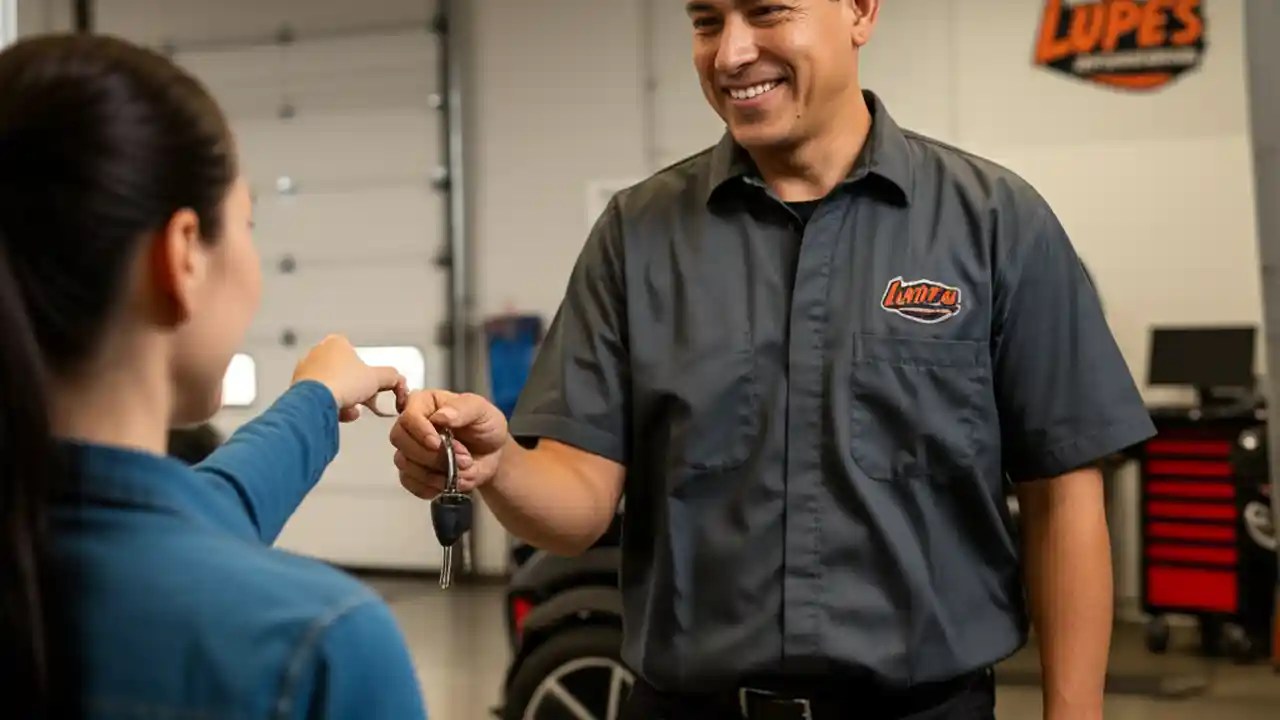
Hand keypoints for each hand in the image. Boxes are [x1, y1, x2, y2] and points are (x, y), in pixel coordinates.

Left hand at [291, 334, 407, 422]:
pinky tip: (339, 413)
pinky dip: (330, 405)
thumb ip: (390, 376)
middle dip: (354, 387)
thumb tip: (396, 379)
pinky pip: (318, 397)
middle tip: (362, 396)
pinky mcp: (297, 388)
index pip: (355, 353)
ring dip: (343, 397)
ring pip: (331, 385)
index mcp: (335, 343)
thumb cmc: (339, 383)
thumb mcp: (377, 378)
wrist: (314, 402)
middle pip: (343, 371)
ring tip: (351, 407)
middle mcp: (317, 353)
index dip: (364, 369)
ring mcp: (305, 371)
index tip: (370, 381)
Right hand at [390, 390, 507, 498]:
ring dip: (434, 472)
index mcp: (424, 403)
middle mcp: (412, 424)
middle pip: (400, 440)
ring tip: (460, 470)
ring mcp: (409, 449)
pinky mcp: (412, 471)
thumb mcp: (482, 410)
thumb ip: (463, 409)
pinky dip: (430, 486)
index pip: (408, 415)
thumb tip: (440, 415)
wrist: (492, 452)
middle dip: (431, 455)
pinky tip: (447, 482)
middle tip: (462, 458)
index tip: (437, 443)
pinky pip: (409, 482)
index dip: (420, 431)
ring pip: (404, 463)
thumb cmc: (485, 425)